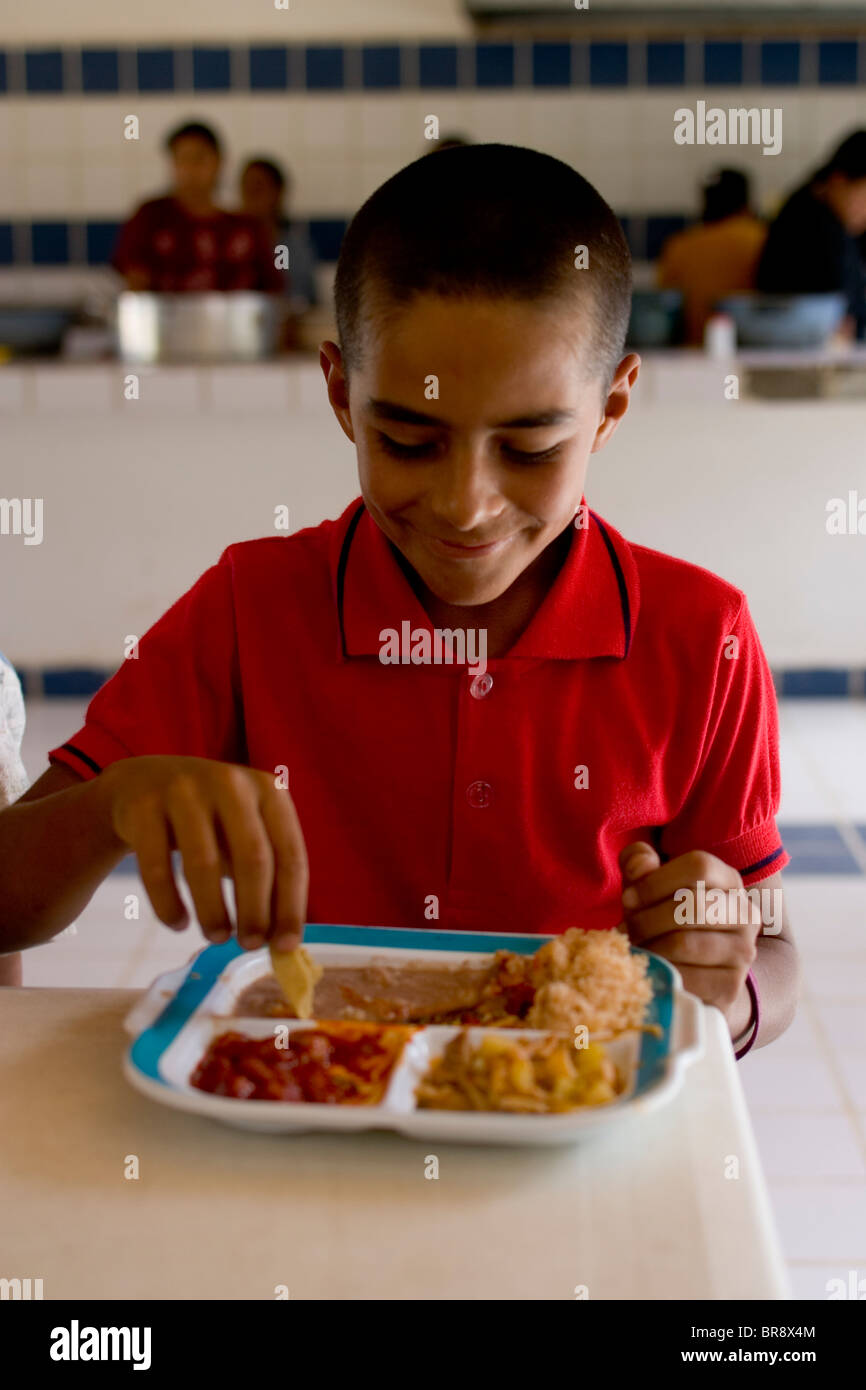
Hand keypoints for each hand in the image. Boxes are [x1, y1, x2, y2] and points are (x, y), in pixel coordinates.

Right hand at [100, 755, 307, 950]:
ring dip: (213, 912)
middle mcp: (230, 783)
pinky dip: (169, 905)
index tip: (286, 946)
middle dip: (254, 912)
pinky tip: (178, 923)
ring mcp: (184, 791)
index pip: (290, 855)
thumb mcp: (245, 836)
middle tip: (251, 945)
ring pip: (203, 864)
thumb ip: (267, 880)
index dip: (291, 905)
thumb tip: (282, 942)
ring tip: (217, 937)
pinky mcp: (143, 807)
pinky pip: (156, 869)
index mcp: (269, 791)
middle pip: (252, 859)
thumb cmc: (211, 821)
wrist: (145, 781)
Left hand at [619, 841, 759, 1027]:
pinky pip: (685, 977)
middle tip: (626, 929)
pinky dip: (658, 973)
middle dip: (647, 918)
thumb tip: (640, 865)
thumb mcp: (651, 888)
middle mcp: (745, 914)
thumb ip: (640, 865)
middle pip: (692, 905)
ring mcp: (742, 952)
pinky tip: (650, 971)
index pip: (698, 866)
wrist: (697, 976)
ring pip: (685, 942)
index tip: (628, 898)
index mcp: (728, 881)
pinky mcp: (730, 987)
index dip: (656, 880)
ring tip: (636, 949)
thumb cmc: (666, 922)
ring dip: (649, 946)